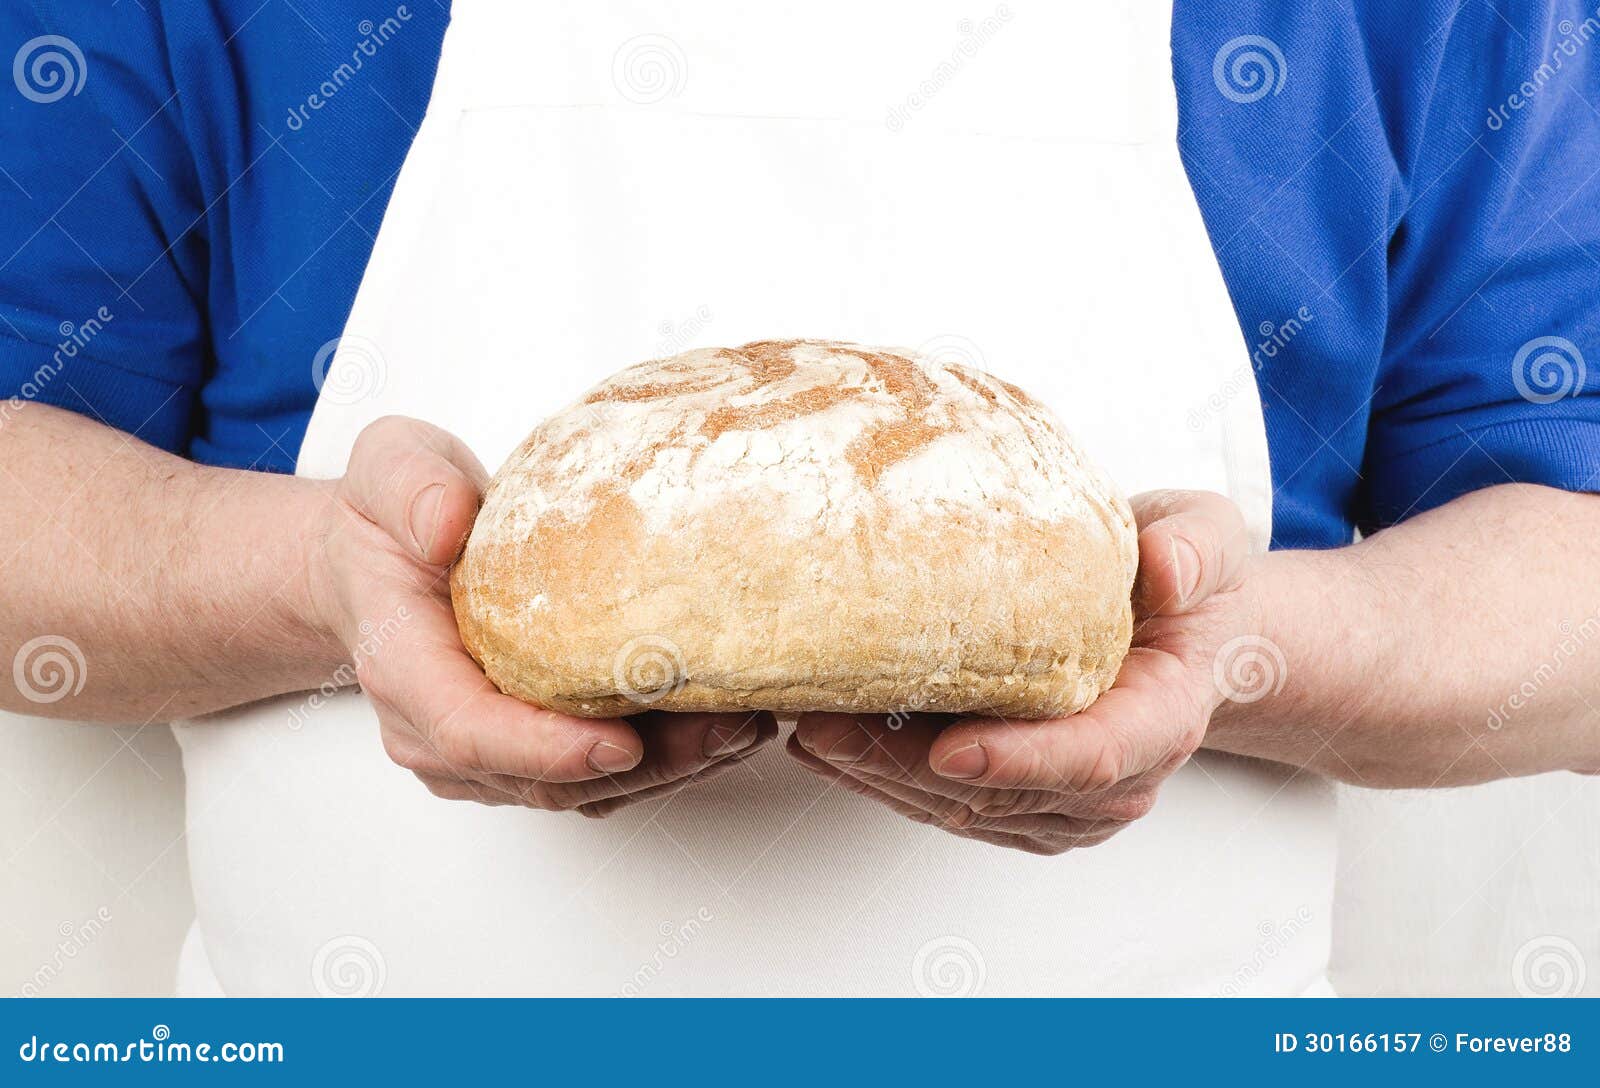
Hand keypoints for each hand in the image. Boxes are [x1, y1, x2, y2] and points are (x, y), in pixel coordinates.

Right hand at [305, 415, 774, 814]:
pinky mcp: (527, 754)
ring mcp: (484, 755)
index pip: (468, 730)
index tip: (621, 742)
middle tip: (731, 724)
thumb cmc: (385, 523)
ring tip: (747, 722)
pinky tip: (724, 723)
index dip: (544, 747)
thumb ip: (411, 489)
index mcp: (405, 666)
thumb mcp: (387, 469)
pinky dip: (664, 761)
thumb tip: (447, 521)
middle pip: (544, 777)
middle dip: (644, 764)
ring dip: (669, 768)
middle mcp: (439, 732)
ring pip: (580, 789)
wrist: (376, 564)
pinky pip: (596, 778)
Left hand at [787, 490, 1259, 854]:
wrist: (1184, 629)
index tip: (949, 749)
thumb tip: (1161, 567)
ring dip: (877, 776)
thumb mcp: (1207, 540)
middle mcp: (1116, 779)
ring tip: (807, 725)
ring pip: (960, 808)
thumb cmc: (1188, 584)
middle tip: (826, 722)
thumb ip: (1192, 551)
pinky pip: (943, 805)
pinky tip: (826, 741)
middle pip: (1002, 792)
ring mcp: (1063, 804)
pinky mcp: (1020, 806)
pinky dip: (880, 778)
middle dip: (906, 767)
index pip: (1096, 755)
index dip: (1021, 759)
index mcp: (1164, 717)